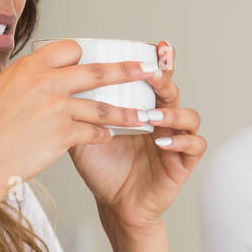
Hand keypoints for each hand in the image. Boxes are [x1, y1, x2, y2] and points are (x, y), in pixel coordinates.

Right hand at [0, 39, 149, 204]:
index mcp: (28, 67)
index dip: (85, 56)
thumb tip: (48, 76)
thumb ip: (28, 81)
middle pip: (96, 72)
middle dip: (128, 71)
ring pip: (102, 107)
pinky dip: (104, 136)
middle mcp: (44, 82)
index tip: (97, 61)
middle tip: (151, 71)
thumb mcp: (2, 92)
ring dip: (128, 111)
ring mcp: (54, 108)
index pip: (70, 49)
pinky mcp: (61, 134)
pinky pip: (94, 133)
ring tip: (147, 114)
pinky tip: (110, 138)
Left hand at [64, 40, 205, 230]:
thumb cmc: (102, 170)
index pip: (153, 81)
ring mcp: (176, 141)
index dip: (158, 63)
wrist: (114, 206)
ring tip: (152, 117)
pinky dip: (182, 142)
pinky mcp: (183, 163)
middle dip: (164, 79)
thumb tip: (57, 86)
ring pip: (189, 117)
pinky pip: (194, 146)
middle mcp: (163, 122)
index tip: (155, 46)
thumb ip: (78, 113)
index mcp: (143, 109)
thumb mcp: (84, 136)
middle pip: (172, 92)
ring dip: (172, 113)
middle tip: (152, 73)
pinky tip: (163, 143)